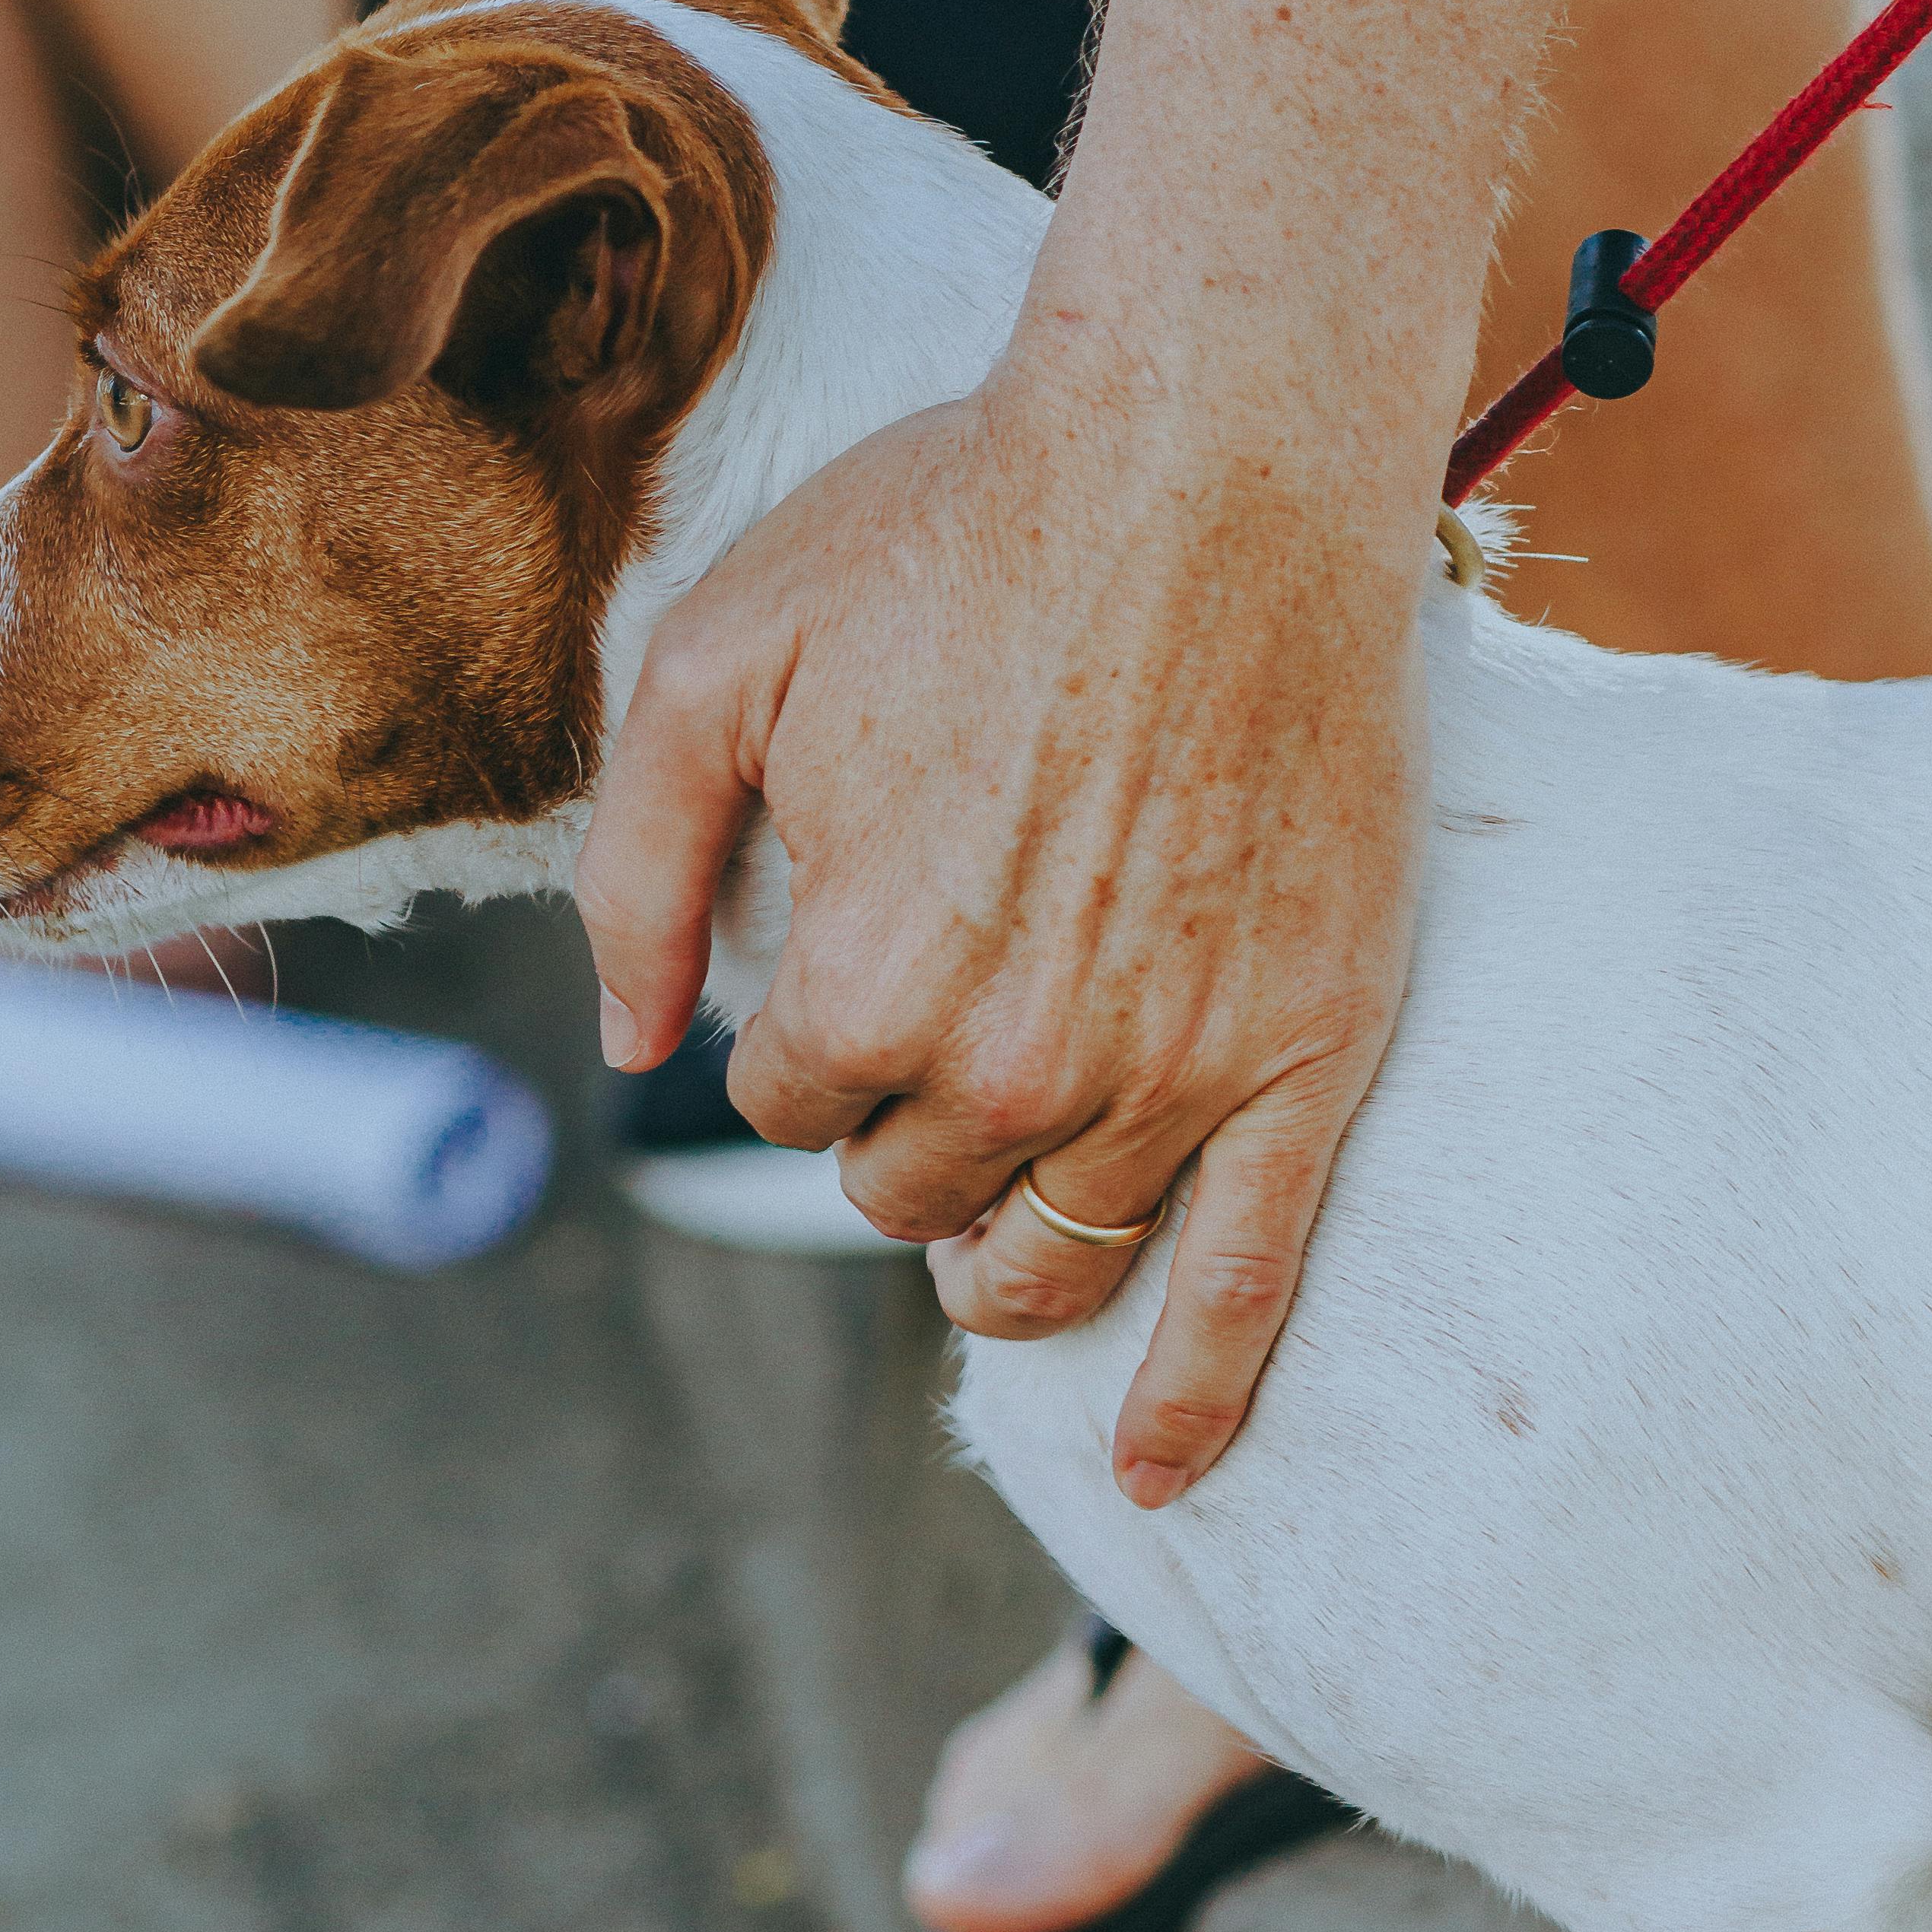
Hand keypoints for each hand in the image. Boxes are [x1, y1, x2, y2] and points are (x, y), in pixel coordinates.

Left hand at [576, 353, 1427, 1504]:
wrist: (1215, 460)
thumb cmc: (953, 529)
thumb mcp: (718, 659)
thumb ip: (640, 870)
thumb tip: (623, 1045)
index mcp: (864, 979)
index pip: (789, 1098)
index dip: (799, 1022)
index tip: (844, 928)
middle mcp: (1016, 1060)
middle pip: (908, 1189)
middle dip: (894, 1123)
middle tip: (935, 1003)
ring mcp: (1176, 1074)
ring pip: (1048, 1257)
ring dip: (996, 1254)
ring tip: (986, 1217)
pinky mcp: (1308, 1060)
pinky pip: (1248, 1281)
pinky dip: (1200, 1394)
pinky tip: (1161, 1471)